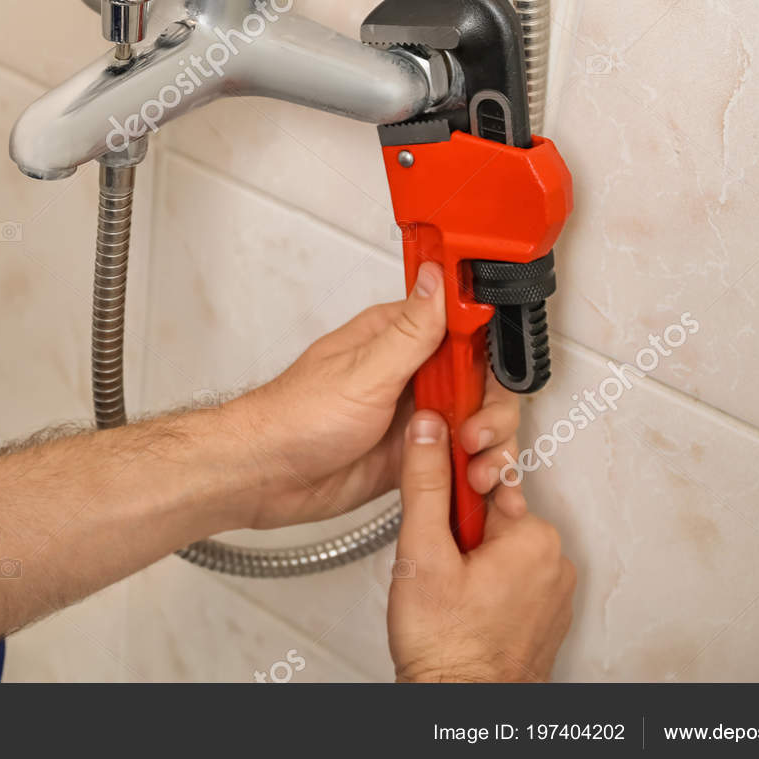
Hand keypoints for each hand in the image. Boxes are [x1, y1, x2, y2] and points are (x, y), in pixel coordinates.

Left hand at [221, 263, 520, 529]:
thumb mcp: (363, 371)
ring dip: (486, 444)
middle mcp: (407, 375)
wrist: (265, 476)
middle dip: (491, 409)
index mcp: (394, 340)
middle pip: (477, 381)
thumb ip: (412, 332)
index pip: (461, 329)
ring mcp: (411, 417)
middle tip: (476, 433)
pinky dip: (470, 469)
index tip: (493, 377)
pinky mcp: (410, 456)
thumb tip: (437, 277)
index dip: (488, 351)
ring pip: (473, 422)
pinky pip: (456, 459)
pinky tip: (470, 481)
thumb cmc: (294, 417)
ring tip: (474, 464)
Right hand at [387, 410, 575, 681]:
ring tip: (446, 593)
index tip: (432, 511)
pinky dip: (485, 587)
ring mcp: (554, 594)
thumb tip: (428, 429)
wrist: (460, 705)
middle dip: (458, 532)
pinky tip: (461, 609)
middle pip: (492, 515)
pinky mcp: (544, 618)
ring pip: (499, 549)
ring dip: (469, 559)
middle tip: (435, 565)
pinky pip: (511, 581)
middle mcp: (555, 562)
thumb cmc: (446, 643)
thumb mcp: (423, 551)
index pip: (485, 481)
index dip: (449, 494)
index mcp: (533, 537)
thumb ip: (426, 482)